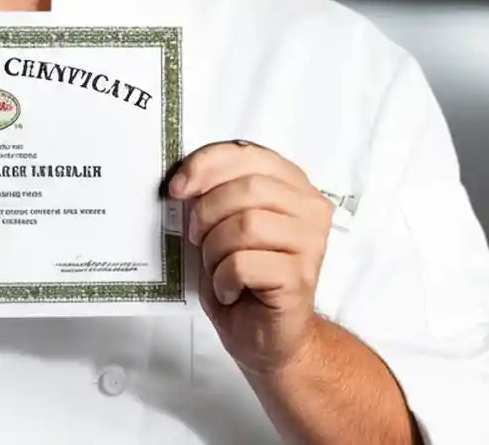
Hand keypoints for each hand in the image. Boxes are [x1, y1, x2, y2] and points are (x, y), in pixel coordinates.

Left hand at [170, 141, 332, 375]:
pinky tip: (229, 290)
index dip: (206, 165)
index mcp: (292, 185)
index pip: (247, 154)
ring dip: (215, 251)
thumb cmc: (243, 276)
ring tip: (217, 269)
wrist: (265, 335)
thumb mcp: (223, 224)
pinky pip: (243, 264)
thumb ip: (215, 194)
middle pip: (247, 189)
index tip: (177, 188)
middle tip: (198, 240)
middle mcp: (310, 209)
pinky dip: (223, 279)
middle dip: (207, 214)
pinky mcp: (300, 278)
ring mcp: (311, 244)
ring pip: (246, 225)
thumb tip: (183, 181)